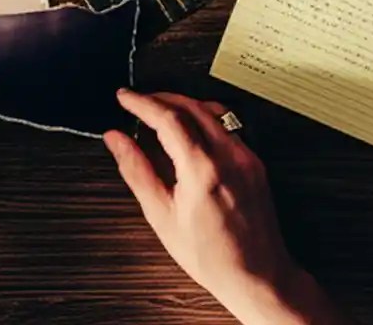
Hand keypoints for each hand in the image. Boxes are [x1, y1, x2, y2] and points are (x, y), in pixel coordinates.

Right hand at [104, 90, 342, 324]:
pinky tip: (190, 131)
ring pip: (212, 111)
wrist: (257, 275)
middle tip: (137, 101)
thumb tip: (116, 140)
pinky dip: (204, 118)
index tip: (124, 97)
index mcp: (202, 169)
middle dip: (160, 97)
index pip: (168, 117)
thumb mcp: (162, 216)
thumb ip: (136, 170)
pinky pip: (228, 126)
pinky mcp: (255, 163)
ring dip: (183, 104)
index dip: (141, 102)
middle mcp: (228, 156)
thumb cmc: (210, 256)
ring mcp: (246, 157)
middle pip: (191, 106)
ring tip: (160, 112)